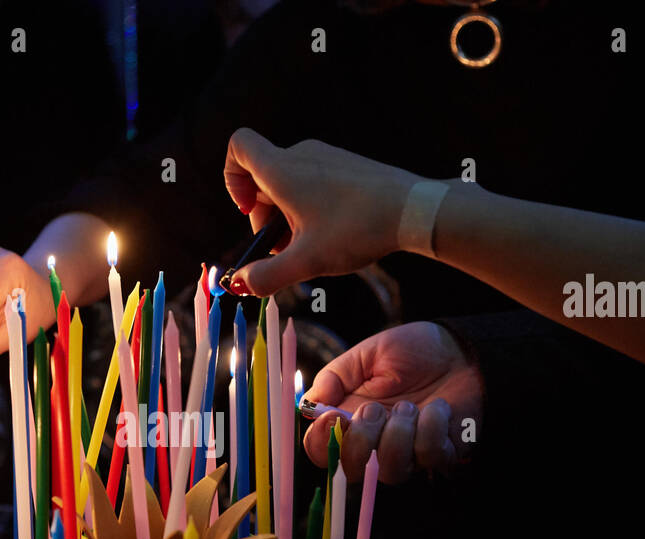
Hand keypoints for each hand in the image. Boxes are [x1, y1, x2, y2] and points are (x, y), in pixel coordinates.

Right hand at [223, 128, 422, 296]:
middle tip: (283, 250)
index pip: (238, 147)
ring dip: (287, 216)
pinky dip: (310, 208)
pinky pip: (313, 182)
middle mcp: (301, 155)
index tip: (248, 210)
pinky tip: (332, 235)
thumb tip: (240, 285)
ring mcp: (326, 157)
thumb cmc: (356, 230)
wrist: (413, 210)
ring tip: (310, 247)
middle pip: (263, 178)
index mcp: (282, 170)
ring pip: (289, 183)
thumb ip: (266, 276)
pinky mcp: (346, 166)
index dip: (231, 178)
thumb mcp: (306, 262)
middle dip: (264, 216)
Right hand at [302, 322, 481, 483]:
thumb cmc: (413, 351)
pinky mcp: (441, 453)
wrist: (461, 350)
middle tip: (375, 408)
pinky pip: (429, 456)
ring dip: (398, 435)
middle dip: (361, 441)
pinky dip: (432, 428)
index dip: (321, 442)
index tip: (333, 416)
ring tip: (411, 405)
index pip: (321, 452)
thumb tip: (311, 402)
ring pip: (391, 471)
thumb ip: (336, 376)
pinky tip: (439, 407)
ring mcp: (408, 453)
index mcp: (351, 421)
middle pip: (352, 471)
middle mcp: (376, 444)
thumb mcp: (368, 354)